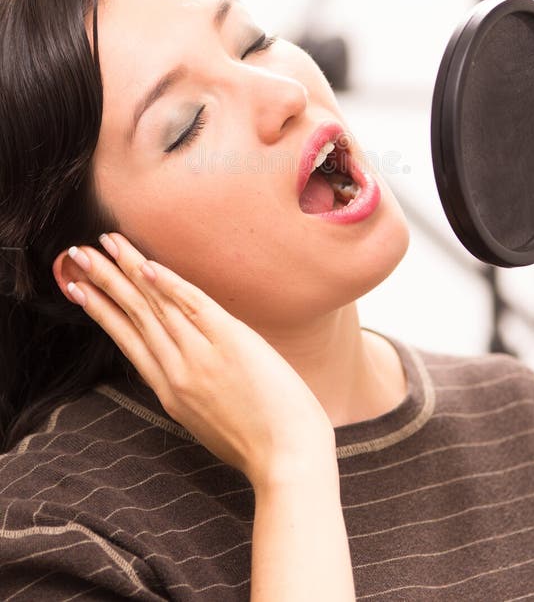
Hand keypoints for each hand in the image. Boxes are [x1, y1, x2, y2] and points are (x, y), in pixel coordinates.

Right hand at [62, 233, 334, 489]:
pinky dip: (167, 284)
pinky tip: (145, 266)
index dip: (101, 311)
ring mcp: (201, 355)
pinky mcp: (231, 341)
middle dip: (103, 281)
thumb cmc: (259, 445)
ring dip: (127, 270)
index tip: (78, 289)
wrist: (288, 461)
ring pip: (156, 305)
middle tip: (74, 254)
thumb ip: (191, 391)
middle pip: (134, 315)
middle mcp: (177, 370)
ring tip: (102, 245)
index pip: (128, 340)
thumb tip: (186, 367)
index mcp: (170, 390)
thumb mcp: (209, 422)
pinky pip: (193, 305)